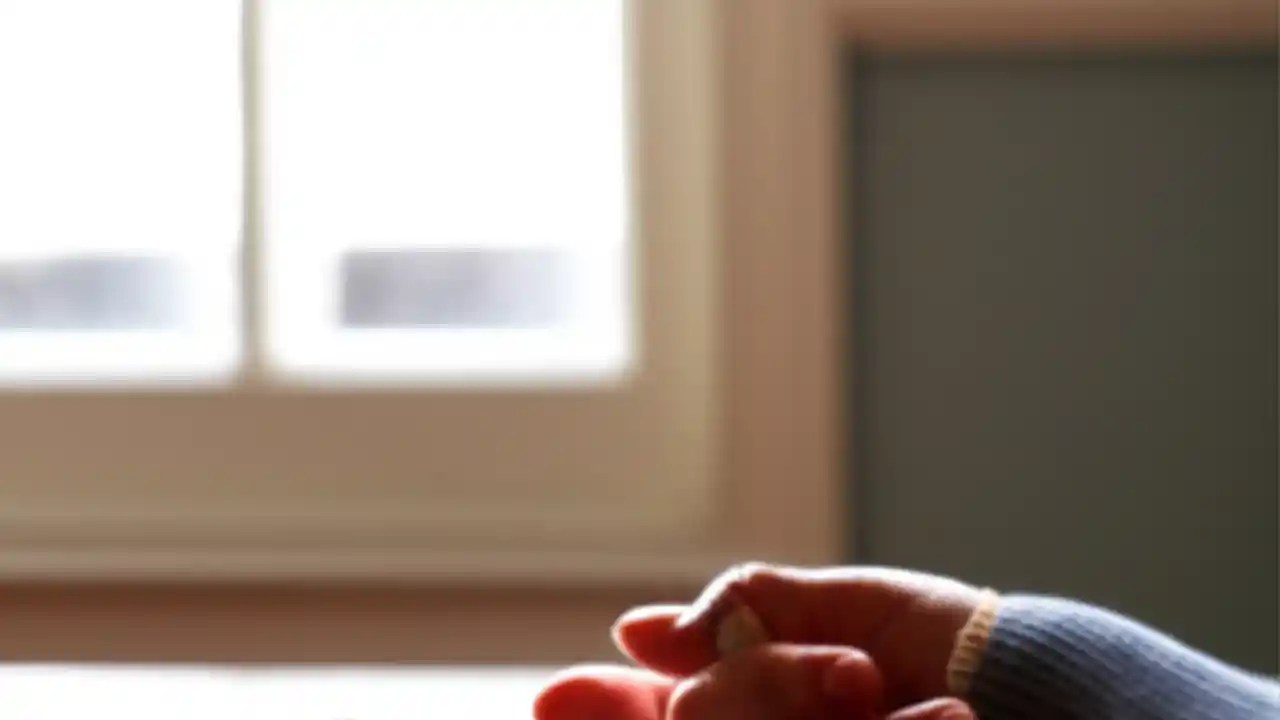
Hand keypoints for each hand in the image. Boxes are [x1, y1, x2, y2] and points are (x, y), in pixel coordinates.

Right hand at [534, 563, 985, 718]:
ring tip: (926, 708)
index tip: (558, 698)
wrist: (1084, 714)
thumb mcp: (862, 615)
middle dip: (761, 687)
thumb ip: (750, 613)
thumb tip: (637, 631)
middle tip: (856, 675)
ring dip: (814, 709)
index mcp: (763, 711)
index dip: (600, 715)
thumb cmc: (982, 664)